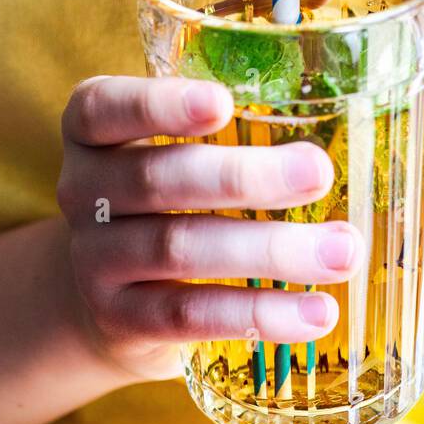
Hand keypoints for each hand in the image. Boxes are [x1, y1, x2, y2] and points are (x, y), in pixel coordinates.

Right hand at [57, 76, 363, 382]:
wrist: (101, 295)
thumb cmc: (162, 198)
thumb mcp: (166, 149)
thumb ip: (225, 126)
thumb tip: (338, 120)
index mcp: (91, 131)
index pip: (105, 108)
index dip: (160, 105)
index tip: (223, 103)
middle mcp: (81, 191)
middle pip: (157, 179)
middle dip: (242, 177)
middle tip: (317, 172)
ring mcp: (96, 260)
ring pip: (180, 250)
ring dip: (269, 249)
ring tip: (341, 250)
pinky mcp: (122, 321)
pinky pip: (191, 317)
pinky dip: (258, 314)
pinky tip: (314, 313)